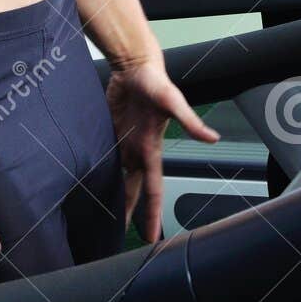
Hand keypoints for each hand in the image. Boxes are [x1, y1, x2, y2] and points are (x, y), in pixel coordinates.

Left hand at [105, 59, 219, 241]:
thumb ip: (190, 121)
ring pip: (116, 176)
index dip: (153, 213)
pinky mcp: (108, 132)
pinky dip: (97, 171)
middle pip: (131, 190)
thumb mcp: (173, 102)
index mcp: (152, 150)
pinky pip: (102, 157)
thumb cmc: (156, 81)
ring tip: (100, 216)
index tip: (151, 236)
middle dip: (127, 212)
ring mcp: (122, 142)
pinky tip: (87, 183)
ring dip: (110, 194)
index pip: (154, 190)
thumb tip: (213, 138)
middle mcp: (137, 150)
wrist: (134, 65)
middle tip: (117, 237)